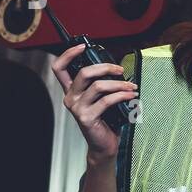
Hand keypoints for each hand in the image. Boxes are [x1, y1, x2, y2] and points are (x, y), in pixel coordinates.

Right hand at [51, 44, 136, 161]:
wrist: (104, 144)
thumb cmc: (105, 120)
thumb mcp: (101, 98)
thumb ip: (102, 83)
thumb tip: (116, 68)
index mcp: (72, 90)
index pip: (59, 68)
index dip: (68, 54)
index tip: (83, 47)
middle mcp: (70, 98)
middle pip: (83, 72)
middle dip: (105, 67)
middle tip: (120, 69)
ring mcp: (77, 108)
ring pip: (98, 86)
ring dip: (119, 84)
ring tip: (131, 86)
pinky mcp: (87, 117)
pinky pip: (107, 100)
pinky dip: (122, 95)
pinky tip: (131, 96)